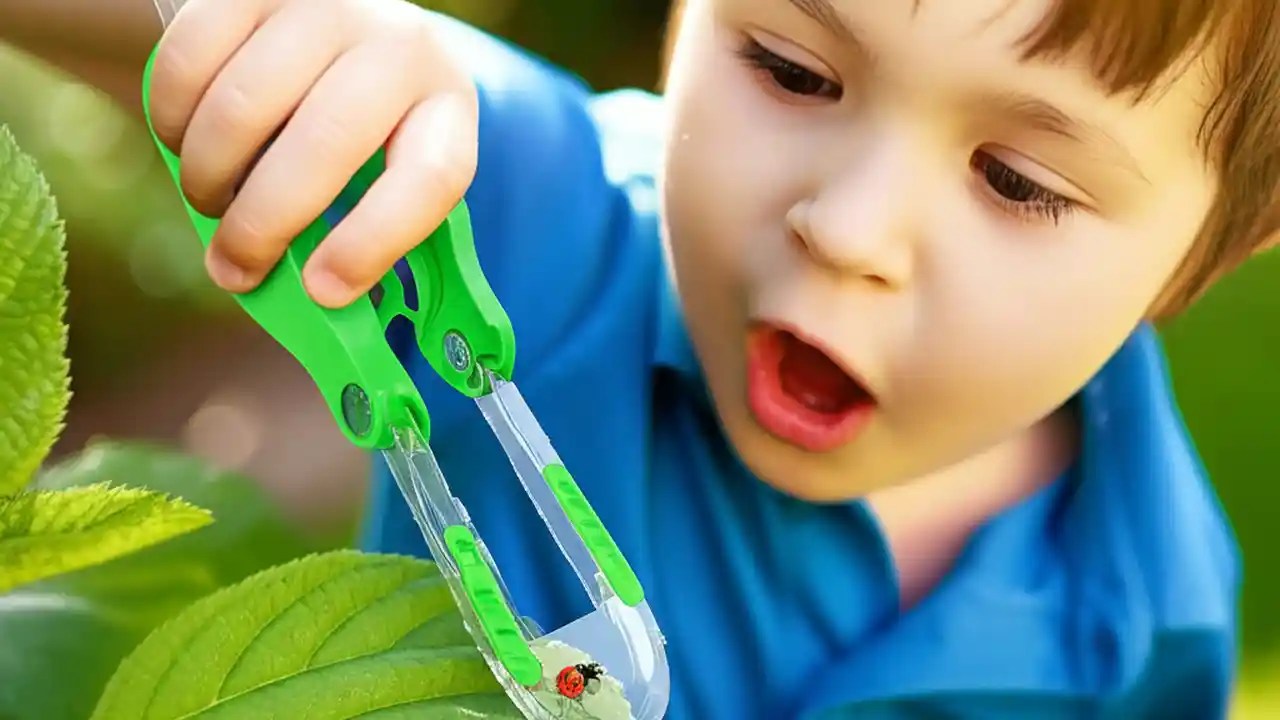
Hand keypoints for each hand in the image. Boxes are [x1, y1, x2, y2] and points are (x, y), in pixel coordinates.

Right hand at [147, 0, 477, 307]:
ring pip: (245, 106)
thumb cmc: (364, 124)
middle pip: (325, 145)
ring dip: (210, 175)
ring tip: (210, 202)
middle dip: (265, 225)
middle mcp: (397, 45)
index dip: (374, 243)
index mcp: (447, 105)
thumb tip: (306, 305)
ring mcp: (326, 6)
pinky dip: (173, 119)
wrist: (340, 24)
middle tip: (233, 268)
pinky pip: (190, 59)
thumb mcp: (390, 165)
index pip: (430, 179)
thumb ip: (361, 226)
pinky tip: (184, 143)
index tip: (323, 291)